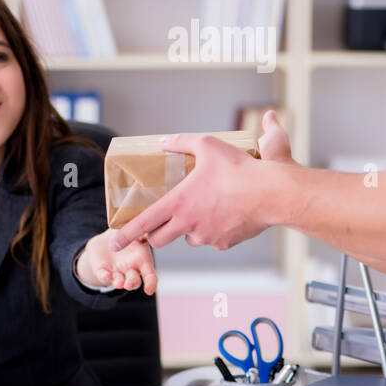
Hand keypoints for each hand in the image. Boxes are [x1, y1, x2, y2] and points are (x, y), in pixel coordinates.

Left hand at [77, 228, 157, 292]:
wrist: (108, 239)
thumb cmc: (127, 235)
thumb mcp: (137, 231)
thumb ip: (143, 231)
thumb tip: (149, 225)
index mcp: (142, 261)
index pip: (150, 276)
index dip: (151, 284)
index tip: (149, 290)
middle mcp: (131, 270)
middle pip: (134, 281)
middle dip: (132, 283)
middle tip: (129, 284)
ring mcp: (117, 272)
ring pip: (119, 281)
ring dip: (119, 283)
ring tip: (119, 283)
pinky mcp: (102, 271)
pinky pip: (103, 275)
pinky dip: (105, 276)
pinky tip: (106, 275)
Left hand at [109, 112, 293, 252]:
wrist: (270, 193)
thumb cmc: (239, 169)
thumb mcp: (208, 146)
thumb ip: (182, 143)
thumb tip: (164, 142)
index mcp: (179, 203)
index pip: (144, 223)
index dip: (126, 234)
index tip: (114, 241)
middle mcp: (189, 224)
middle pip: (161, 239)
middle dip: (156, 234)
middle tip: (160, 224)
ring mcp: (206, 236)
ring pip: (189, 237)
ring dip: (189, 229)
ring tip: (204, 209)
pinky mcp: (223, 243)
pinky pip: (212, 239)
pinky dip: (213, 230)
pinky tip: (225, 214)